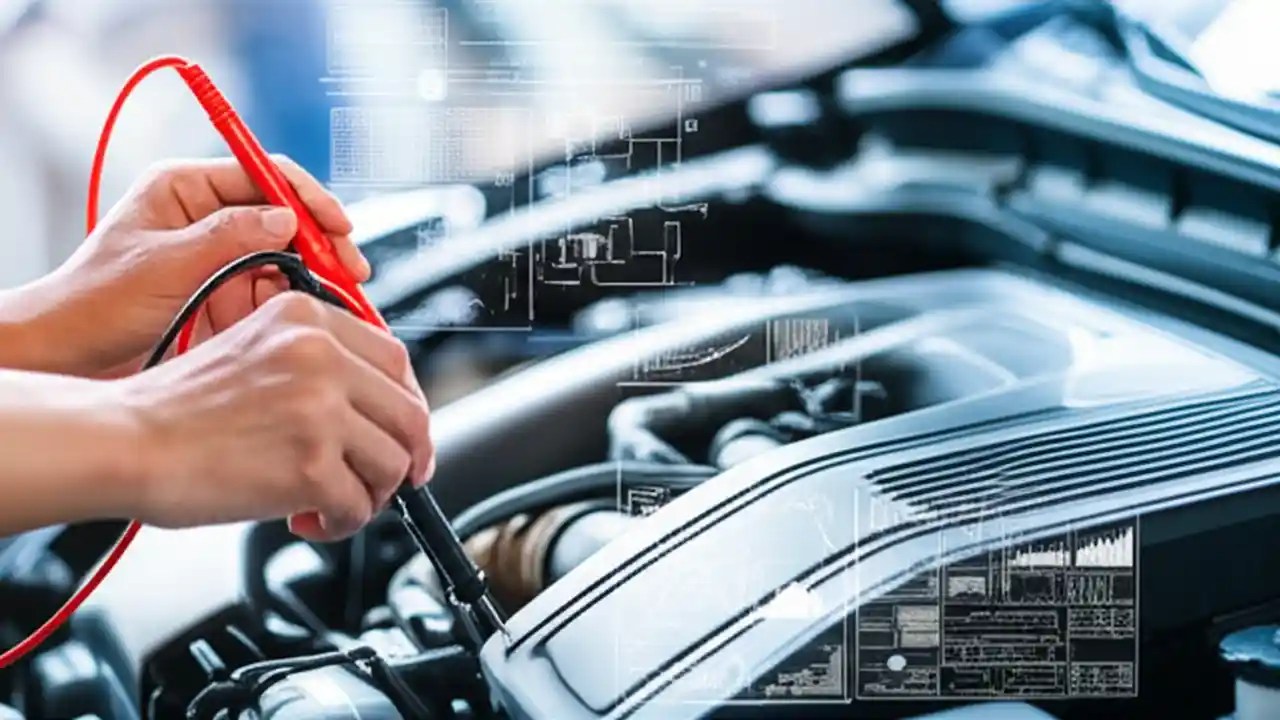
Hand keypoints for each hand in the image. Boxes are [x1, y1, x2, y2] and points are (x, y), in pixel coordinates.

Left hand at [34, 156, 369, 376]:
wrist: (71, 356)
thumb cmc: (96, 303)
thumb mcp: (165, 265)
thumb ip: (228, 238)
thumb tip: (287, 218)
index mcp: (185, 189)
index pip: (263, 174)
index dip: (307, 197)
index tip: (338, 226)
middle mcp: (208, 216)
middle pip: (285, 215)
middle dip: (322, 241)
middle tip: (352, 270)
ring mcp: (221, 256)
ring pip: (287, 256)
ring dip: (314, 276)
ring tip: (339, 301)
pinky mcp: (228, 293)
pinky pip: (275, 291)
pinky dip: (296, 304)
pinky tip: (310, 317)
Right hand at [114, 292, 432, 540]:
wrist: (123, 441)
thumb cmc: (175, 408)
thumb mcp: (254, 351)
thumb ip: (317, 364)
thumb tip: (377, 409)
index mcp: (308, 318)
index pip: (397, 361)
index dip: (409, 405)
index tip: (405, 435)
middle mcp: (321, 355)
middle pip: (410, 414)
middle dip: (405, 458)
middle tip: (386, 483)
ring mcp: (320, 408)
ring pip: (393, 463)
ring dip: (369, 495)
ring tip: (329, 503)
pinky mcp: (312, 464)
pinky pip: (359, 505)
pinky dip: (340, 523)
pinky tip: (307, 518)